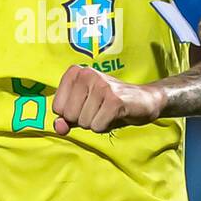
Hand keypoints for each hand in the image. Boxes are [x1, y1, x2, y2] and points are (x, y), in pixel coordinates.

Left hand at [50, 65, 164, 134]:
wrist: (144, 99)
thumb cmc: (109, 103)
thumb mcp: (83, 109)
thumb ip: (66, 118)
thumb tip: (58, 127)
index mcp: (75, 72)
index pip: (57, 107)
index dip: (71, 115)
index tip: (86, 105)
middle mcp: (86, 74)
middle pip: (69, 116)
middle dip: (84, 120)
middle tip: (99, 109)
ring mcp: (101, 86)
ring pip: (84, 122)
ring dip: (96, 123)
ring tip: (108, 111)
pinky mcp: (114, 100)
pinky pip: (97, 126)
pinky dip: (105, 126)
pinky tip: (115, 115)